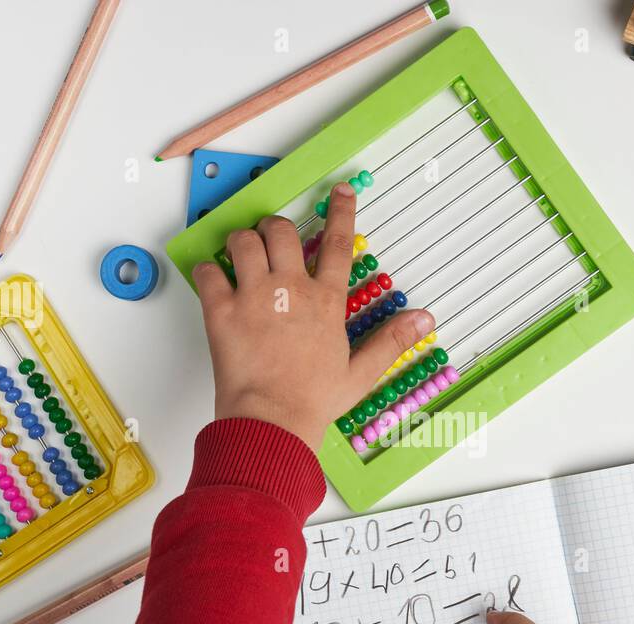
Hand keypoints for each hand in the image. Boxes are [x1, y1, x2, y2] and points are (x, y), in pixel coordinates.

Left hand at [192, 182, 433, 448]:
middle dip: (274, 228)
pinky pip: (209, 271)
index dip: (340, 212)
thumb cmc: (313, 400)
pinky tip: (214, 280)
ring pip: (243, 241)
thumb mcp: (361, 372)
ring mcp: (254, 296)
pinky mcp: (222, 310)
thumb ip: (392, 340)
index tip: (339, 193)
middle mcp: (290, 289)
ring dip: (241, 242)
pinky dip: (208, 270)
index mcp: (325, 301)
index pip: (336, 243)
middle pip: (280, 231)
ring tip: (242, 255)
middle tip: (270, 240)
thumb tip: (424, 320)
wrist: (273, 421)